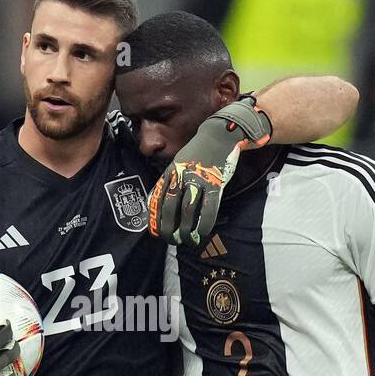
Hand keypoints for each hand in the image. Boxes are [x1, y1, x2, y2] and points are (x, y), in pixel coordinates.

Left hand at [149, 97, 271, 245]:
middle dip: (168, 228)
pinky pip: (208, 209)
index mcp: (171, 172)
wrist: (219, 134)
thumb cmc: (199, 152)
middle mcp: (181, 176)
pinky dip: (203, 224)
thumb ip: (169, 180)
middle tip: (170, 240)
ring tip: (185, 240)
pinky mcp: (215, 184)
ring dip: (185, 229)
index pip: (158, 198)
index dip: (155, 218)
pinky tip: (201, 234)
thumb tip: (158, 200)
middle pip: (170, 207)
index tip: (155, 232)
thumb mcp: (178, 162)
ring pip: (187, 210)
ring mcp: (198, 180)